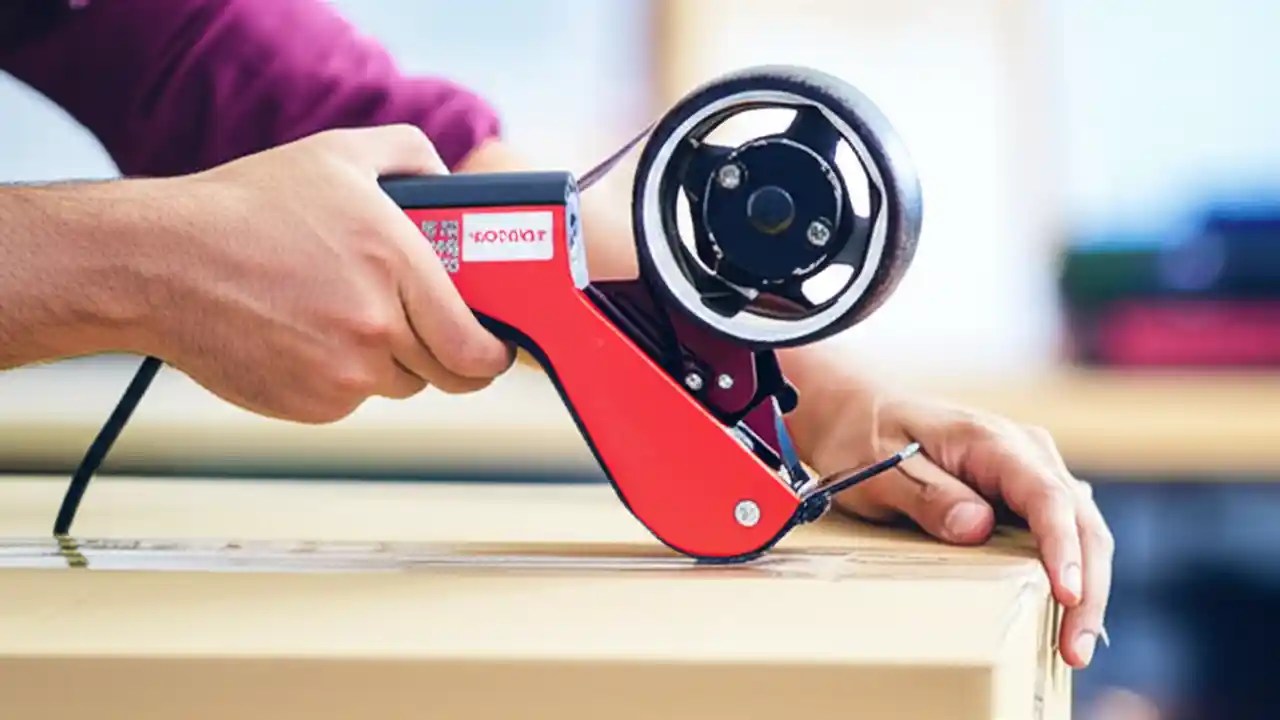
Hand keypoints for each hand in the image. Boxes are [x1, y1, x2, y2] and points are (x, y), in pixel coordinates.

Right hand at [136, 125, 514, 421]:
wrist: (162, 263)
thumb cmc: (248, 207)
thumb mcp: (339, 155)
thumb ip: (411, 155)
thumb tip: (452, 184)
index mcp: (398, 265)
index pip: (476, 345)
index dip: (492, 354)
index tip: (493, 349)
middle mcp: (377, 327)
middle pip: (449, 375)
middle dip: (450, 358)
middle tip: (436, 335)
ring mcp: (342, 373)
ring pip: (398, 385)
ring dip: (390, 362)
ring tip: (345, 314)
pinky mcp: (309, 404)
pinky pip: (350, 399)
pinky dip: (341, 377)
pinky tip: (307, 335)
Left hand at [789, 368, 1111, 668]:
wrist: (858, 412)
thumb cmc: (865, 438)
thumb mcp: (880, 468)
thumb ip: (927, 496)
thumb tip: (977, 527)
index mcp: (991, 440)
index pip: (1046, 496)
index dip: (1062, 548)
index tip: (1067, 597)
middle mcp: (1025, 451)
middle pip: (1080, 519)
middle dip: (1087, 588)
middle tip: (1074, 650)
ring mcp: (1030, 470)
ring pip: (1082, 529)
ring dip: (1085, 588)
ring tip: (1073, 649)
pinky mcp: (1024, 491)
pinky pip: (1063, 532)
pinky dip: (1072, 572)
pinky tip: (1068, 616)